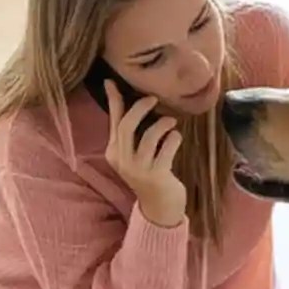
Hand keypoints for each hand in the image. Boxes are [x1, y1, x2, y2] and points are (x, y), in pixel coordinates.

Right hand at [103, 80, 185, 227]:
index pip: (113, 121)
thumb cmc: (150, 174)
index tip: (111, 81)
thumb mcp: (135, 153)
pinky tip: (176, 138)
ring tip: (171, 122)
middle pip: (127, 125)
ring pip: (149, 135)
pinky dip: (174, 138)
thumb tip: (133, 101)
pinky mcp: (156, 175)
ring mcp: (138, 169)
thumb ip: (132, 132)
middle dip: (140, 107)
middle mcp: (122, 160)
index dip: (113, 100)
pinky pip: (167, 147)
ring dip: (163, 124)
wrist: (159, 207)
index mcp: (113, 152)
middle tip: (154, 99)